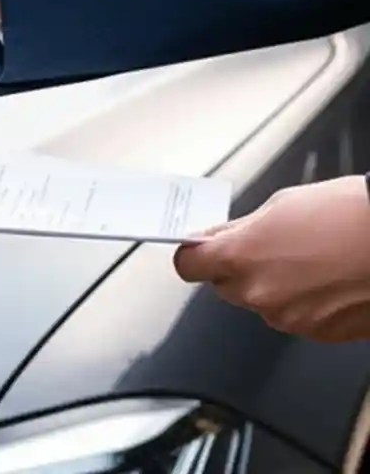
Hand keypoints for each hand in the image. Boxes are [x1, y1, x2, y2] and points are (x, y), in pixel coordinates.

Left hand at [174, 176, 369, 342]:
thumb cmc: (350, 215)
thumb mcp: (281, 206)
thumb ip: (241, 229)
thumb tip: (217, 237)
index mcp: (240, 257)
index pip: (189, 266)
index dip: (196, 255)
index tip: (201, 249)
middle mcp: (258, 294)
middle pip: (225, 286)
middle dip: (239, 269)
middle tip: (270, 247)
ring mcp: (288, 318)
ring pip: (263, 302)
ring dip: (275, 286)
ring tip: (311, 261)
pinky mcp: (317, 334)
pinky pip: (295, 317)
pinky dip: (305, 302)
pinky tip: (329, 280)